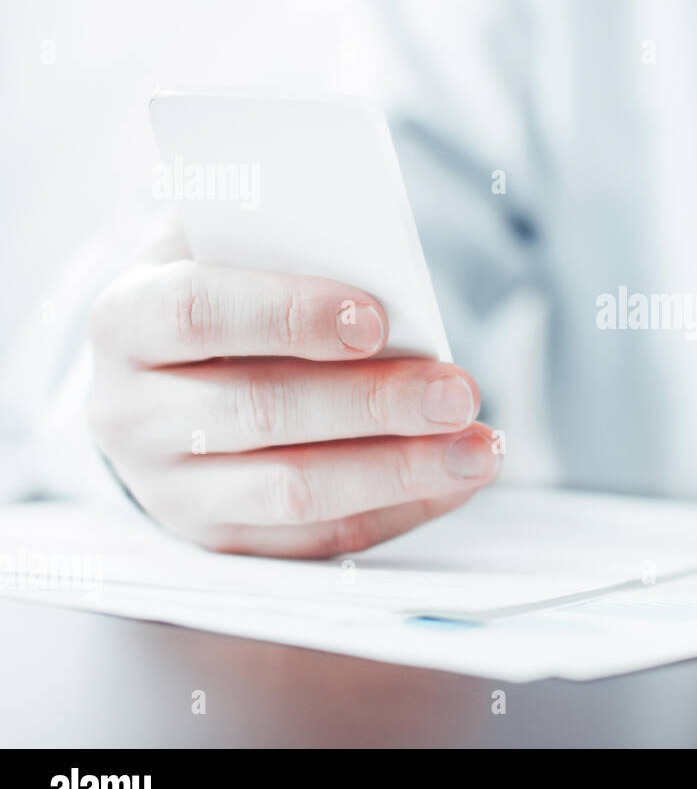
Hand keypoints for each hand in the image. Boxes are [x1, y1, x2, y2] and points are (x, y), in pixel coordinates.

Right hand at [88, 227, 499, 557]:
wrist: (168, 379)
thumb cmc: (225, 296)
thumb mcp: (231, 253)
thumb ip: (282, 248)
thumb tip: (375, 258)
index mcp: (125, 322)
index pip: (197, 313)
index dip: (288, 313)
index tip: (378, 319)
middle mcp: (131, 414)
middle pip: (260, 412)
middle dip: (374, 403)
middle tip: (460, 391)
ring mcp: (171, 490)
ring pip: (293, 491)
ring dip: (399, 471)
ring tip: (479, 448)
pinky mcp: (222, 540)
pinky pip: (318, 538)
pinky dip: (399, 509)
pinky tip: (457, 481)